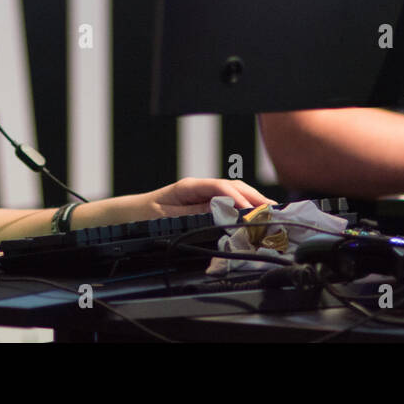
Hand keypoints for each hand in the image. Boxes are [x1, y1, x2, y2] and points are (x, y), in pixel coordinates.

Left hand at [138, 177, 271, 218]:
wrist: (131, 215)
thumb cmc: (145, 216)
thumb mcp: (168, 217)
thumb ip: (194, 214)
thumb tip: (220, 213)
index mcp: (189, 186)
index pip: (219, 186)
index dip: (237, 197)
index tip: (250, 209)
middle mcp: (199, 187)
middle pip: (232, 186)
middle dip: (253, 196)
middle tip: (272, 210)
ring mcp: (203, 193)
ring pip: (233, 192)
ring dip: (252, 200)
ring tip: (270, 211)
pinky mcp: (204, 202)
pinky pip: (228, 201)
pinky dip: (243, 205)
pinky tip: (254, 212)